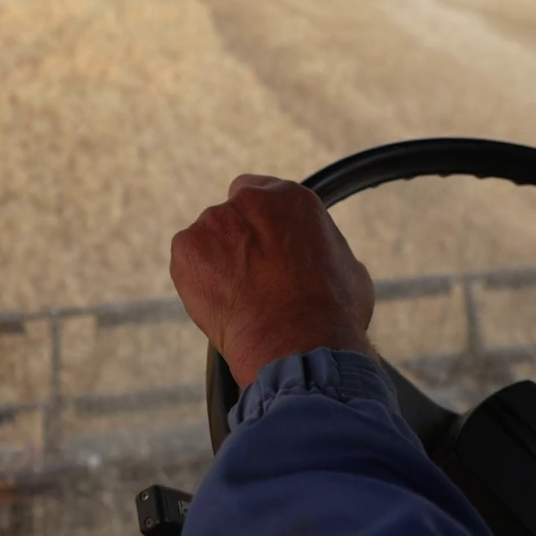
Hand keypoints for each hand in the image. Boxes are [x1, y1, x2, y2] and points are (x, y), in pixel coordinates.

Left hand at [170, 174, 374, 385]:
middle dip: (237, 241)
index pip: (261, 194)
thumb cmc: (332, 312)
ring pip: (207, 240)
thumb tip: (318, 257)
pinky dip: (197, 282)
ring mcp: (214, 222)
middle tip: (250, 279)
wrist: (299, 342)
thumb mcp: (349, 268)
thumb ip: (323, 248)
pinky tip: (223, 306)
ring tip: (240, 302)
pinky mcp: (187, 249)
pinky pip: (187, 263)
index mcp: (291, 197)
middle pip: (231, 215)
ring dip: (217, 263)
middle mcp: (250, 200)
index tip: (264, 247)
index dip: (262, 224)